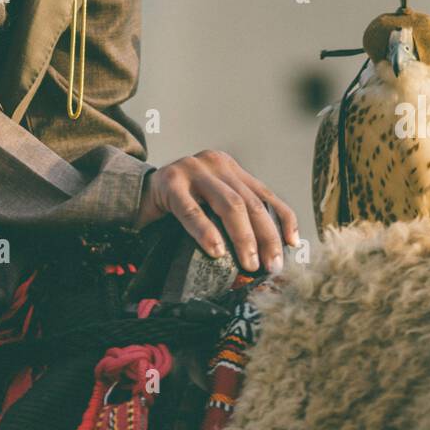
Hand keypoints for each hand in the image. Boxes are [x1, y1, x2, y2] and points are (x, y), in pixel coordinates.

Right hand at [136, 150, 299, 272]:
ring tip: (249, 264)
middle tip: (271, 266)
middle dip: (266, 237)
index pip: (265, 194)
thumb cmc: (179, 205)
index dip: (283, 220)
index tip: (292, 246)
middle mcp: (216, 163)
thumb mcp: (213, 204)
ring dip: (244, 238)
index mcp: (231, 168)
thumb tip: (265, 254)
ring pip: (230, 204)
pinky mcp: (169, 182)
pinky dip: (207, 232)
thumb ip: (235, 217)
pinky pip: (192, 211)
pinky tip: (216, 250)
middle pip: (251, 202)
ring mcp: (192, 169)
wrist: (136, 193)